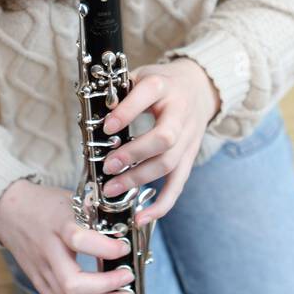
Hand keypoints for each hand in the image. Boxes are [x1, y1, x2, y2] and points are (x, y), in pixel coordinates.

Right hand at [0, 179, 138, 293]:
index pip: (78, 240)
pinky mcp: (41, 287)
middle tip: (128, 278)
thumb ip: (96, 211)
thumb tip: (127, 225)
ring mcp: (42, 274)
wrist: (8, 211)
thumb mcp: (70, 198)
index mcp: (56, 225)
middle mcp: (47, 253)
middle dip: (106, 287)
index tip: (124, 247)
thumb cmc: (44, 204)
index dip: (105, 248)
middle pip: (71, 284)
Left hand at [98, 57, 220, 225]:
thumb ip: (120, 91)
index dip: (126, 112)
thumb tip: (93, 111)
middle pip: (164, 138)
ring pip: (169, 164)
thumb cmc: (162, 84)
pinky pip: (178, 185)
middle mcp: (180, 113)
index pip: (147, 95)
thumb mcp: (142, 75)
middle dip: (134, 154)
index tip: (106, 127)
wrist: (200, 88)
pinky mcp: (189, 158)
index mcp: (163, 86)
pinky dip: (162, 205)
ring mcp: (187, 138)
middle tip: (108, 166)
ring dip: (139, 179)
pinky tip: (142, 217)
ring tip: (111, 189)